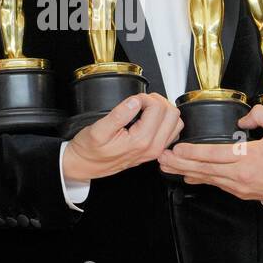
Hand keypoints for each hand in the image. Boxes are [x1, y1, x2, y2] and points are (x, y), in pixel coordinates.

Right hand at [63, 93, 181, 182]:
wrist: (86, 165)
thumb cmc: (90, 150)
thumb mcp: (97, 130)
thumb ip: (118, 115)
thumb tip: (135, 101)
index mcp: (140, 141)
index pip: (157, 108)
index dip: (145, 97)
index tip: (133, 100)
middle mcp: (152, 147)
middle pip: (172, 113)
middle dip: (157, 101)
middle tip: (140, 101)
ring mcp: (155, 150)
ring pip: (176, 122)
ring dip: (163, 110)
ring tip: (146, 108)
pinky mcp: (155, 151)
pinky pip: (172, 132)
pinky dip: (165, 121)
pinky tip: (151, 119)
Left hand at [157, 104, 262, 201]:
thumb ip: (262, 114)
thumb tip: (243, 118)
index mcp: (250, 158)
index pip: (215, 155)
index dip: (193, 152)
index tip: (178, 148)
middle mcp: (241, 175)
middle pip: (204, 169)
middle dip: (180, 163)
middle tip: (161, 157)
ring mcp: (239, 186)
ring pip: (207, 178)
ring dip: (185, 172)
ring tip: (167, 166)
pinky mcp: (240, 192)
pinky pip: (215, 184)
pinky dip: (199, 179)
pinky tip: (186, 176)